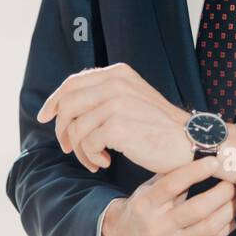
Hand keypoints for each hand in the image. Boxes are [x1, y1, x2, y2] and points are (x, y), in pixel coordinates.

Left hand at [37, 63, 190, 173]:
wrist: (189, 141)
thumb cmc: (159, 127)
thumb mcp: (133, 99)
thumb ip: (104, 96)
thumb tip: (66, 107)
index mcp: (118, 73)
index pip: (73, 82)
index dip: (54, 101)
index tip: (45, 117)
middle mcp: (115, 83)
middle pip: (67, 104)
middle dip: (62, 129)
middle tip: (69, 148)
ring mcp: (116, 103)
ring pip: (74, 127)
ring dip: (79, 149)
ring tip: (94, 159)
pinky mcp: (117, 125)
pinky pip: (86, 143)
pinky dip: (90, 156)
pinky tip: (105, 162)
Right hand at [101, 157, 235, 235]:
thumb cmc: (140, 209)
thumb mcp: (146, 190)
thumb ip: (169, 177)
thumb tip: (198, 156)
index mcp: (146, 204)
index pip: (172, 185)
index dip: (195, 172)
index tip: (213, 161)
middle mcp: (159, 226)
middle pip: (196, 210)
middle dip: (220, 194)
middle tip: (232, 182)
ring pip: (208, 227)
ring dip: (228, 210)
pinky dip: (226, 226)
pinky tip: (232, 214)